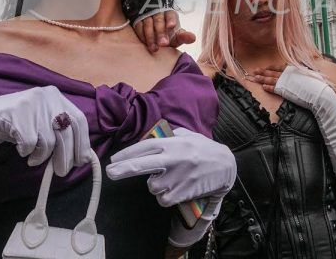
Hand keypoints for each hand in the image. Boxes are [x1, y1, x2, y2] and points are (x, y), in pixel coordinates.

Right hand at [0, 85, 91, 175]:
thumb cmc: (16, 125)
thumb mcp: (42, 123)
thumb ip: (61, 133)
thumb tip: (83, 157)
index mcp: (56, 95)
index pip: (79, 120)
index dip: (82, 142)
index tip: (81, 161)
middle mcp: (47, 95)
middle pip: (66, 131)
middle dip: (66, 156)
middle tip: (61, 171)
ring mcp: (31, 103)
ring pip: (49, 140)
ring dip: (41, 156)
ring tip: (33, 157)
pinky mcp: (16, 114)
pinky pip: (30, 144)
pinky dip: (26, 152)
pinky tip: (20, 150)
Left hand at [106, 127, 236, 246]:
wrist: (226, 167)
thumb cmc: (205, 150)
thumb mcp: (189, 136)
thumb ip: (170, 136)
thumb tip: (151, 137)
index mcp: (174, 143)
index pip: (145, 147)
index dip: (128, 153)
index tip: (114, 160)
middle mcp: (174, 159)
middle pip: (142, 164)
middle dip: (123, 169)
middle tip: (110, 172)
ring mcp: (178, 177)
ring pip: (153, 186)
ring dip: (157, 185)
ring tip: (173, 178)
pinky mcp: (182, 192)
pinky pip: (163, 199)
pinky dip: (165, 196)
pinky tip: (177, 188)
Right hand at [134, 9, 196, 52]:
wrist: (153, 30)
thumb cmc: (168, 33)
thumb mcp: (177, 34)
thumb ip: (184, 36)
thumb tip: (193, 38)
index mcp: (170, 14)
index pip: (170, 15)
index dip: (171, 20)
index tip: (171, 26)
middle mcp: (158, 14)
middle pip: (159, 21)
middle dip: (161, 32)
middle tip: (164, 43)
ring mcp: (147, 17)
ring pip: (148, 24)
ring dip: (151, 37)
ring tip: (155, 48)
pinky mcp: (138, 22)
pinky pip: (139, 28)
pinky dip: (142, 36)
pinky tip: (145, 44)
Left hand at [256, 65, 335, 114]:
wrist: (319, 92)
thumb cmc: (319, 83)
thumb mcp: (314, 72)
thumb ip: (309, 66)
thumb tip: (311, 60)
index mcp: (294, 68)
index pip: (280, 67)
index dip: (271, 67)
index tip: (265, 67)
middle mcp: (288, 73)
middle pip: (272, 72)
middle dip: (262, 72)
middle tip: (254, 71)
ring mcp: (286, 81)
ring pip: (270, 79)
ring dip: (261, 78)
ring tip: (254, 78)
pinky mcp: (285, 90)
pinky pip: (274, 88)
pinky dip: (268, 87)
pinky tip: (263, 87)